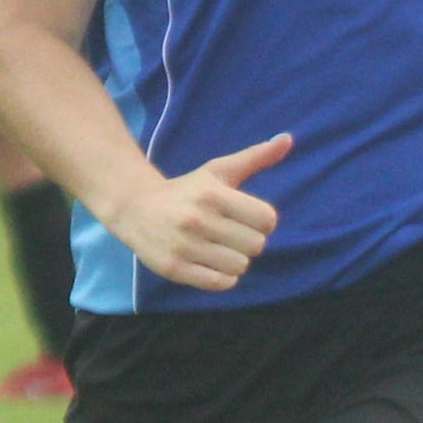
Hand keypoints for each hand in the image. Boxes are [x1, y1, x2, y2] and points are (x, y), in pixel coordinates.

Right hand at [97, 132, 288, 291]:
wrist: (135, 208)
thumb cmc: (186, 190)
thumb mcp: (218, 170)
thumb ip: (255, 157)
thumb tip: (288, 139)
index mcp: (213, 194)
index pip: (267, 219)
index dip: (263, 222)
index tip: (247, 219)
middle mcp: (198, 219)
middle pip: (256, 245)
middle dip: (249, 242)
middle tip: (232, 236)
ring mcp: (184, 245)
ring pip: (239, 266)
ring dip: (235, 261)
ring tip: (220, 250)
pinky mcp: (173, 268)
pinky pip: (218, 283)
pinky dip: (223, 278)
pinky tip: (213, 265)